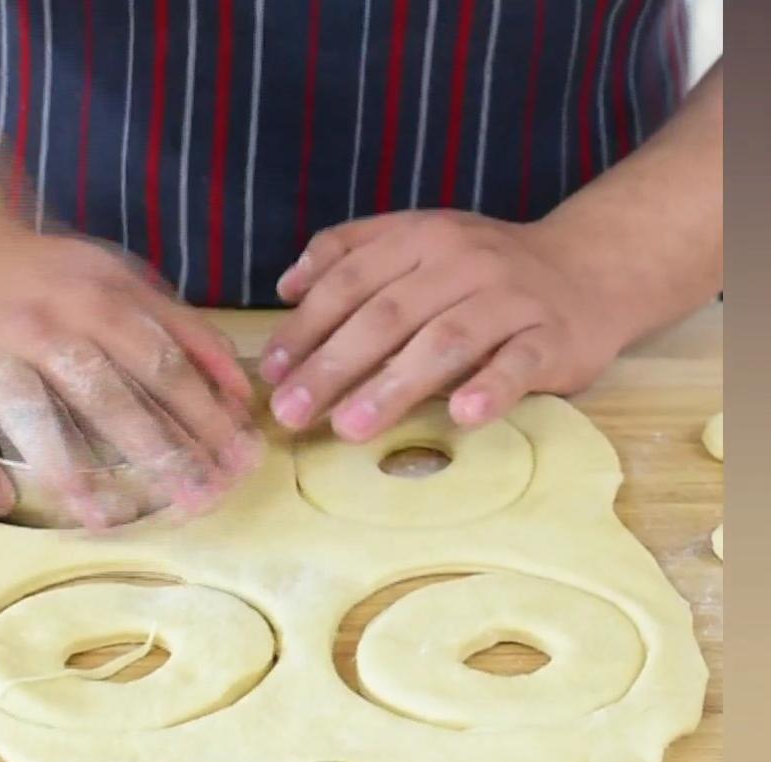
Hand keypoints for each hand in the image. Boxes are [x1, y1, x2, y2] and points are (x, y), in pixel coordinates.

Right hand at [0, 226, 258, 529]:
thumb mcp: (122, 283)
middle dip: (156, 449)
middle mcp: (40, 321)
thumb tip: (243, 391)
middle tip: (195, 501)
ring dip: (64, 466)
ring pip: (26, 408)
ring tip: (102, 519)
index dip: (204, 414)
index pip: (161, 362)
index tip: (238, 464)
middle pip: (103, 391)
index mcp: (95, 299)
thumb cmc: (50, 282)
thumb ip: (184, 329)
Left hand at [261, 210, 632, 439]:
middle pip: (386, 315)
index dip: (305, 327)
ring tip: (350, 427)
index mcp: (419, 238)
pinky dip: (492, 387)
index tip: (271, 373)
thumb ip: (349, 253)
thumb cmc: (481, 270)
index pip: (349, 282)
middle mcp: (462, 260)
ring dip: (394, 386)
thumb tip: (287, 286)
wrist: (586, 269)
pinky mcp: (551, 336)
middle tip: (291, 413)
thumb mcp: (415, 243)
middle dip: (332, 366)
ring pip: (445, 341)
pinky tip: (464, 416)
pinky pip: (519, 363)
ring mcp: (509, 298)